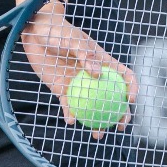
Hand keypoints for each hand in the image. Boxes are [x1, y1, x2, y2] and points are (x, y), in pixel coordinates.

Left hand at [19, 0, 137, 133]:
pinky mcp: (63, 90)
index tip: (130, 99)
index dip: (131, 88)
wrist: (35, 34)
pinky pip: (69, 106)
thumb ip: (84, 54)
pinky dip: (71, 114)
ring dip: (97, 123)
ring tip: (97, 134)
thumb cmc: (58, 32)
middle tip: (119, 126)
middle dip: (120, 115)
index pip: (124, 76)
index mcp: (103, 62)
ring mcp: (79, 85)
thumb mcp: (72, 39)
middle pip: (113, 98)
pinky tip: (70, 121)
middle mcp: (94, 77)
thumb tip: (98, 73)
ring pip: (93, 107)